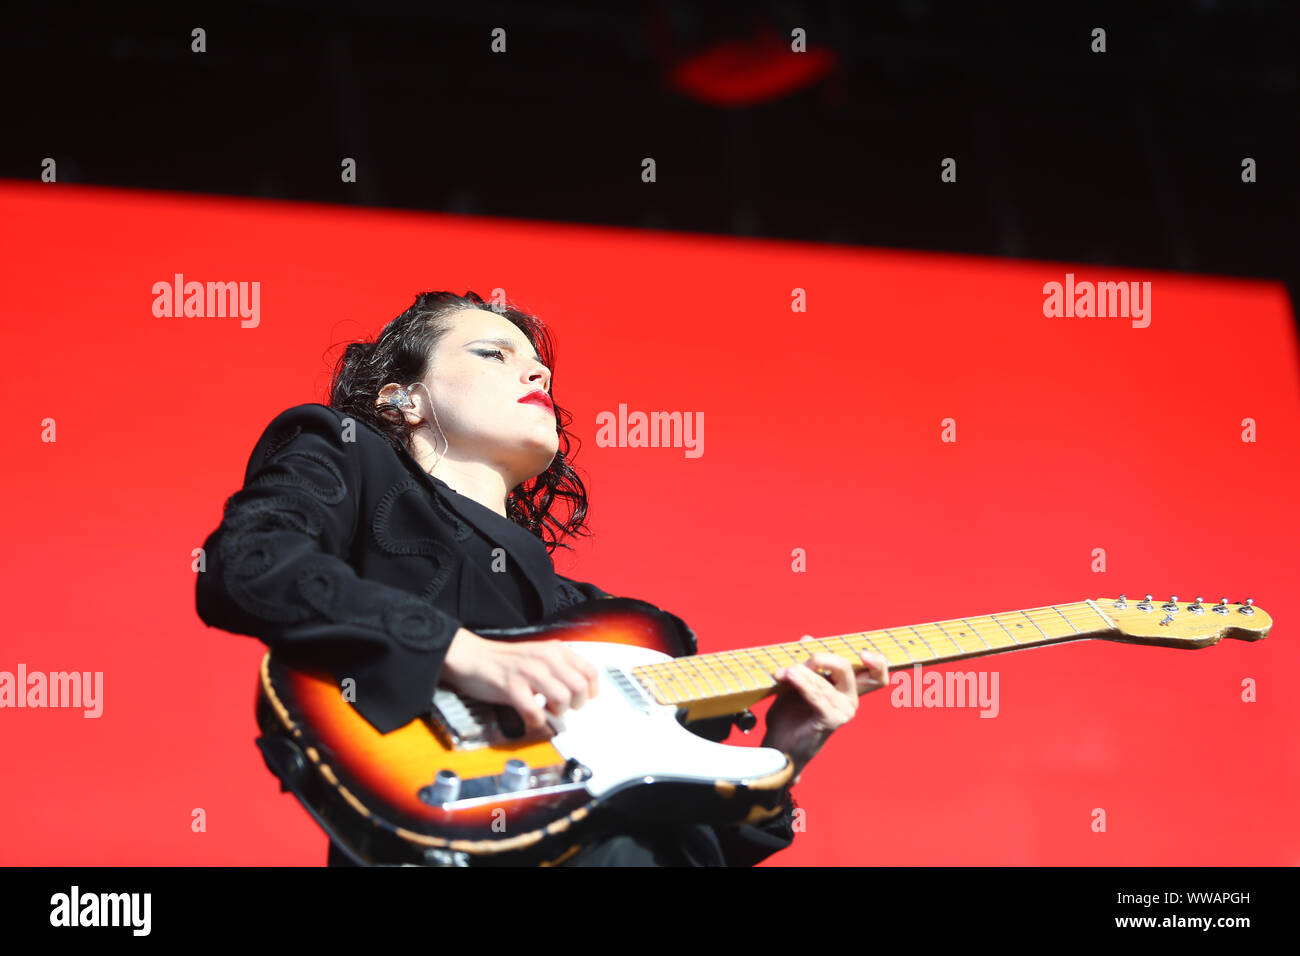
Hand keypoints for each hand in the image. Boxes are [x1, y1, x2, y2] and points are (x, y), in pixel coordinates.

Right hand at [440, 628, 600, 730]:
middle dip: (575, 704)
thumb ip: (559, 668)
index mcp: (555, 650)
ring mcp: (528, 672)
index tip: (583, 699)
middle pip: (579, 688)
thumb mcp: (539, 655)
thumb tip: (580, 690)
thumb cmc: (506, 661)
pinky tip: (530, 715)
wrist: (472, 657)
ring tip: (546, 709)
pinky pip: (534, 711)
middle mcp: (545, 658)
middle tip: (562, 706)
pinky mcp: (511, 687)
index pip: (589, 671)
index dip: (591, 691)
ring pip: (562, 698)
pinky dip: (536, 720)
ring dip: (557, 711)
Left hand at [761, 642, 889, 783]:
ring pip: (825, 681)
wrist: (779, 744)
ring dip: (801, 673)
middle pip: (847, 668)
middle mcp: (850, 699)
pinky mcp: (831, 720)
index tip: (862, 652)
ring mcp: (843, 711)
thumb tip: (808, 638)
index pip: (877, 675)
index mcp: (848, 688)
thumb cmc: (790, 714)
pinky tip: (788, 677)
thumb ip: (807, 662)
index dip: (877, 662)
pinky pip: (817, 695)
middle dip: (821, 658)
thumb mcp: (798, 682)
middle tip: (800, 661)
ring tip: (783, 672)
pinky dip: (802, 684)